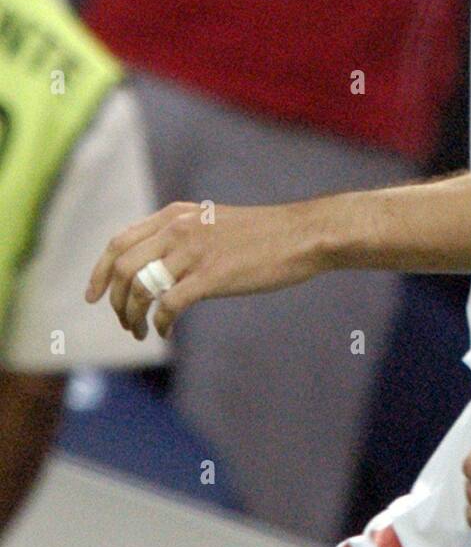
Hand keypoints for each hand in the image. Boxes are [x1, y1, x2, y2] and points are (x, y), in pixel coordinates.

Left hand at [85, 200, 323, 340]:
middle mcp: (179, 228)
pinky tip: (166, 333)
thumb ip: (184, 235)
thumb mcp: (214, 223)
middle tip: (124, 322)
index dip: (99, 272)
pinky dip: (160, 324)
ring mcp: (194, 251)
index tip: (93, 296)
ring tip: (142, 331)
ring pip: (141, 288)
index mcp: (176, 214)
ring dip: (133, 317)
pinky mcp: (211, 275)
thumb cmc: (264, 234)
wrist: (302, 235)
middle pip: (123, 267)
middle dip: (114, 301)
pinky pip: (168, 305)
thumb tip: (159, 265)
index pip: (120, 242)